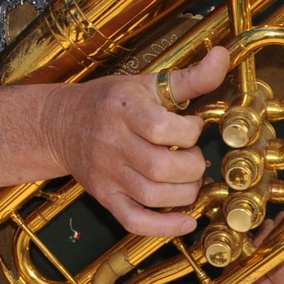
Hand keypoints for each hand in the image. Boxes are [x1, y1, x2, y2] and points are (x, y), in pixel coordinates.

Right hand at [43, 47, 230, 236]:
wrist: (59, 123)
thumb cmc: (109, 101)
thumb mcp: (146, 83)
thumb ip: (190, 76)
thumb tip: (224, 55)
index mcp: (122, 108)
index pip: (163, 128)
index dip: (190, 131)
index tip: (190, 125)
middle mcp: (111, 142)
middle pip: (162, 168)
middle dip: (192, 166)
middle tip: (192, 156)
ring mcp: (106, 173)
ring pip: (154, 196)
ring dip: (185, 193)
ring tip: (187, 178)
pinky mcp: (105, 196)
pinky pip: (134, 221)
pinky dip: (164, 228)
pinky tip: (186, 221)